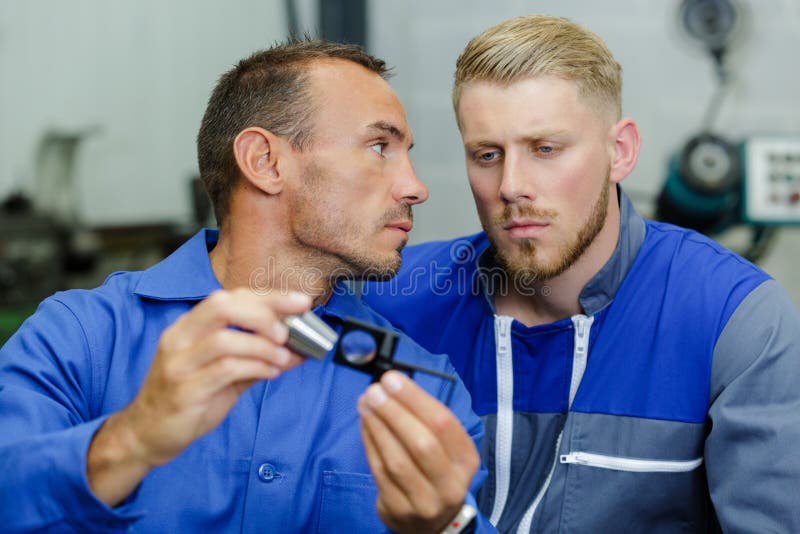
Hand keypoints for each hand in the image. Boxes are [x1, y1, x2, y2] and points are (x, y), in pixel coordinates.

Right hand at [88, 288, 311, 505]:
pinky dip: (255, 367)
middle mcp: (180, 338)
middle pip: (222, 306)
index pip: (230, 297)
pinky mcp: (184, 389)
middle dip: (263, 313)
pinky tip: (270, 372)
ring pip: (224, 339)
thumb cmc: (189, 399)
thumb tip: (298, 349)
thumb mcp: (226, 374)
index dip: (268, 297)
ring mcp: (179, 363)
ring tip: (282, 358)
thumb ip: (258, 358)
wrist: (146, 434)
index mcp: (189, 326)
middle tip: (287, 332)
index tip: (301, 302)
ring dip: (262, 346)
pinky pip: (224, 369)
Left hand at [357, 371, 479, 532]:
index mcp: (466, 460)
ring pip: (397, 460)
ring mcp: (425, 502)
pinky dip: (370, 444)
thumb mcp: (446, 448)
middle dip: (394, 412)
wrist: (432, 523)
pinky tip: (365, 424)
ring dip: (378, 426)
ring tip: (365, 403)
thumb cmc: (435, 471)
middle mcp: (450, 484)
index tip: (393, 379)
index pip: (443, 424)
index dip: (415, 399)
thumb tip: (394, 385)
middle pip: (422, 443)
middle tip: (374, 390)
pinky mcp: (398, 510)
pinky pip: (380, 472)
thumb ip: (425, 418)